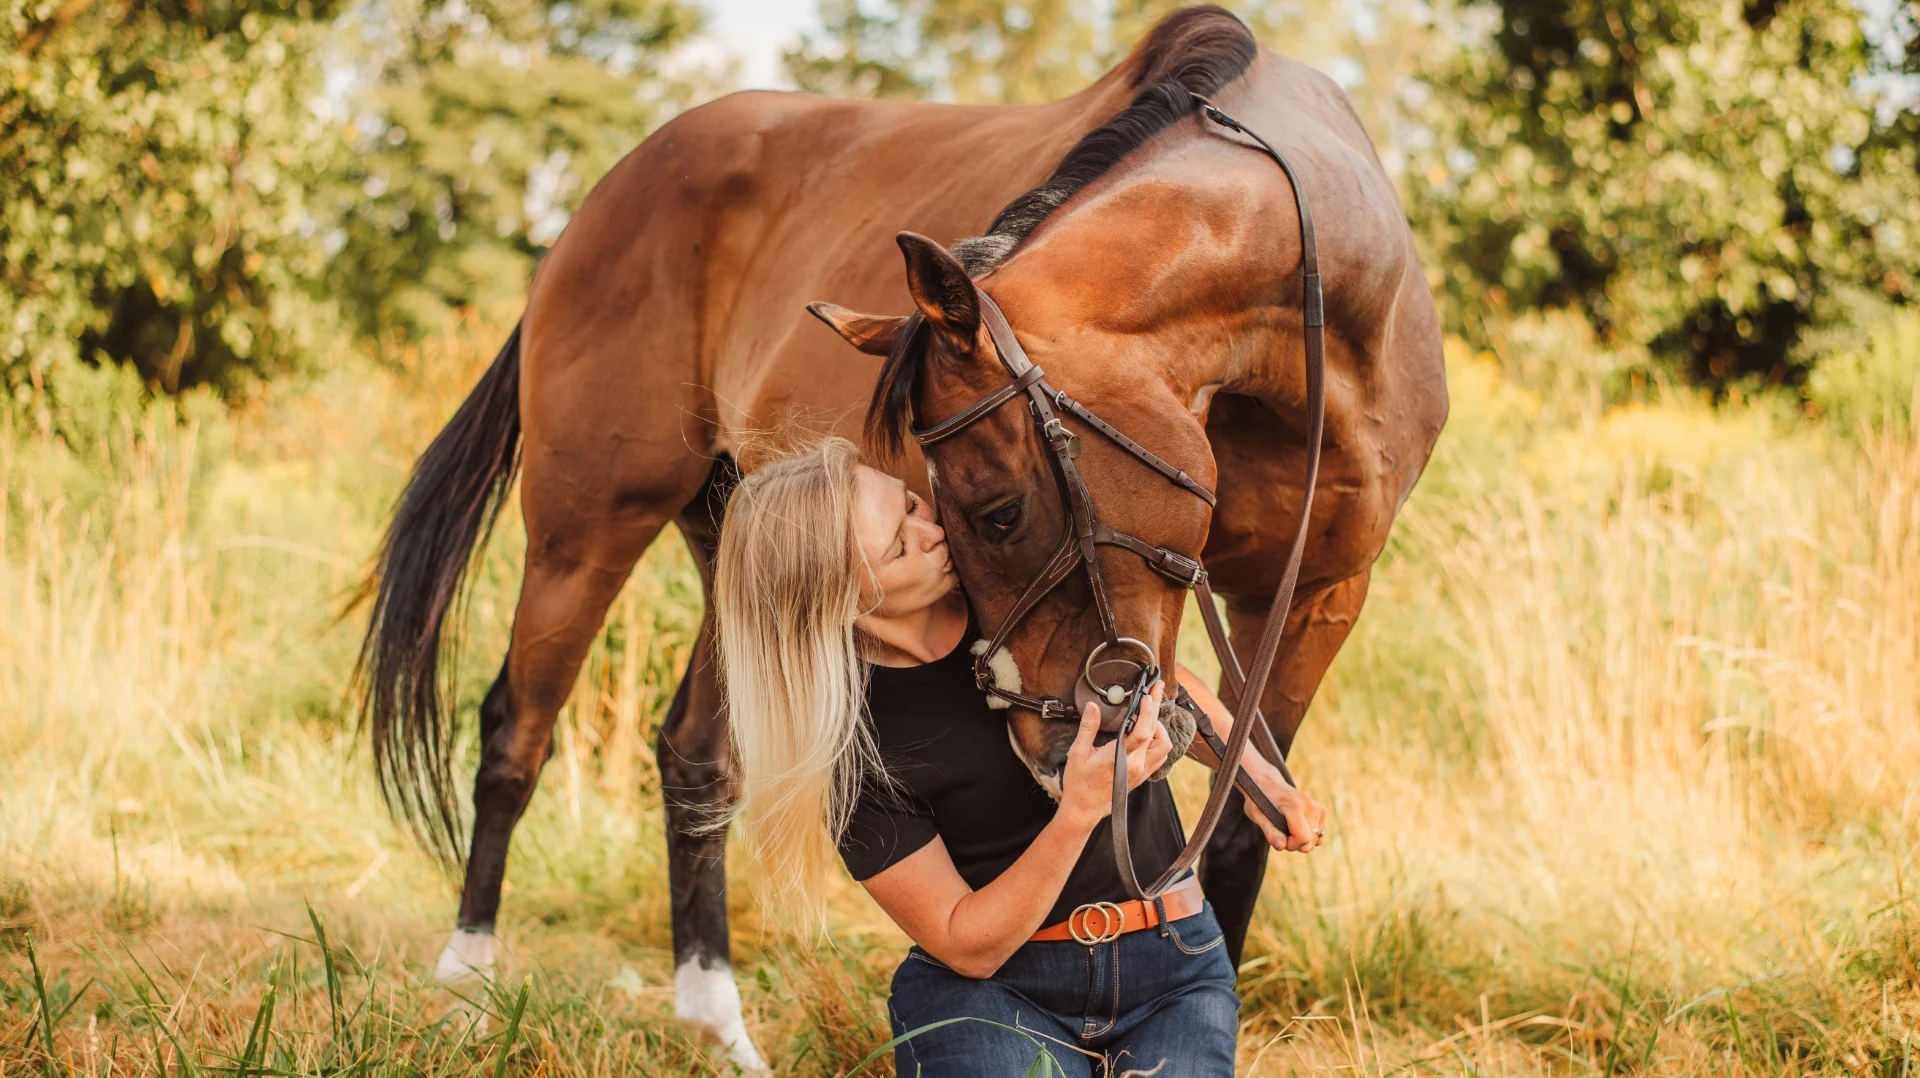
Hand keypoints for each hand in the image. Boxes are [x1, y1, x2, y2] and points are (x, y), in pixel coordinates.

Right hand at [1058, 680, 1169, 831]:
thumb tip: (1093, 707)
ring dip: (1159, 728)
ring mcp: (1141, 772)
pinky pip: (1159, 756)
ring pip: (1164, 746)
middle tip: (1156, 690)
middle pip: (1157, 734)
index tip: (1148, 695)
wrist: (1083, 810)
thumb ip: (1087, 728)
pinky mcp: (1142, 776)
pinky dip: (1158, 741)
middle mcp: (1136, 765)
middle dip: (1157, 709)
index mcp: (1120, 758)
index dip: (1148, 712)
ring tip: (1149, 714)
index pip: (1142, 732)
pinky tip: (1148, 732)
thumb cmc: (1079, 784)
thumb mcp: (1078, 753)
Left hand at [1243, 766, 1326, 852]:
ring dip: (1302, 840)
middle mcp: (1310, 805)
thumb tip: (1281, 846)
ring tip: (1289, 828)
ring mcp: (1317, 807)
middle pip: (1310, 842)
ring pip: (1316, 840)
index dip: (1290, 845)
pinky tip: (1298, 827)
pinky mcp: (1321, 810)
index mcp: (1294, 806)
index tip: (1280, 838)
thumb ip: (1270, 831)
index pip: (1303, 838)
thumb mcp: (1257, 816)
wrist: (1268, 784)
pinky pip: (1320, 835)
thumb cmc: (1260, 801)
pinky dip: (1309, 835)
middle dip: (1295, 844)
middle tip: (1282, 832)